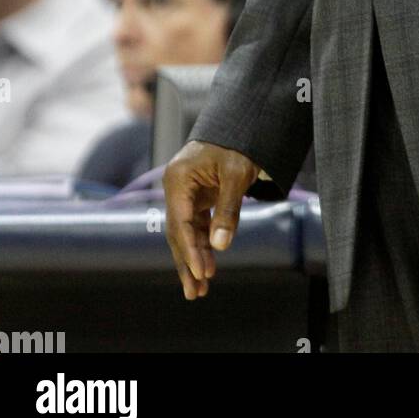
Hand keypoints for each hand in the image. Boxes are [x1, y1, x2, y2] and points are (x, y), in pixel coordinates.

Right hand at [163, 140, 261, 300]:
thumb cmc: (237, 144)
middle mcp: (176, 187)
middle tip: (195, 292)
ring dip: (194, 257)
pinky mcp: (197, 196)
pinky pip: (196, 224)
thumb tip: (221, 246)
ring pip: (186, 232)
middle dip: (188, 262)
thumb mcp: (236, 175)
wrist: (242, 125)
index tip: (200, 272)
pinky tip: (208, 264)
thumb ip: (228, 210)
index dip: (190, 250)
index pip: (180, 223)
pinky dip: (203, 244)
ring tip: (201, 287)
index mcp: (178, 179)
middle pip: (178, 232)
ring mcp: (185, 192)